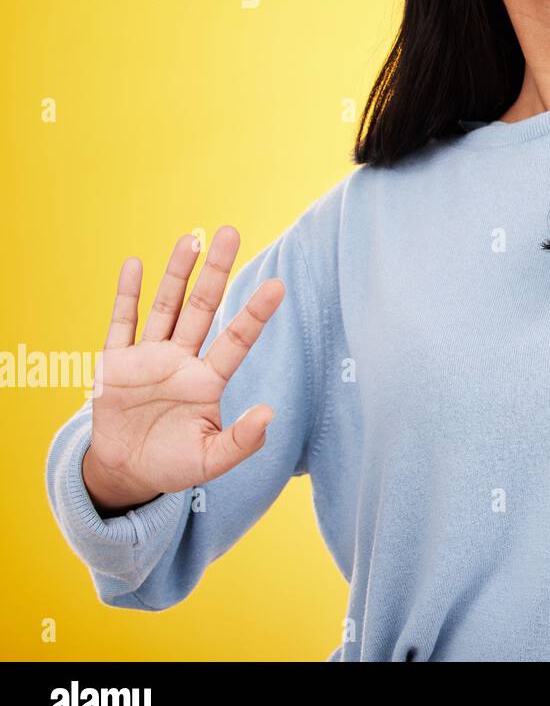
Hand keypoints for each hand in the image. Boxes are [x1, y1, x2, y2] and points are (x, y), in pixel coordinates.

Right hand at [81, 226, 284, 513]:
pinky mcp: (115, 365)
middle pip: (203, 307)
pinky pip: (121, 324)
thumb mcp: (212, 460)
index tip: (278, 285)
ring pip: (166, 307)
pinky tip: (135, 265)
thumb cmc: (175, 463)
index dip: (256, 313)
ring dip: (176, 273)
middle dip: (217, 271)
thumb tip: (270, 415)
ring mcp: (149, 358)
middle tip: (231, 232)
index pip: (237, 339)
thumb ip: (241, 440)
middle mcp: (182, 360)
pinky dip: (127, 295)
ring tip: (191, 239)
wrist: (127, 473)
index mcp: (208, 380)